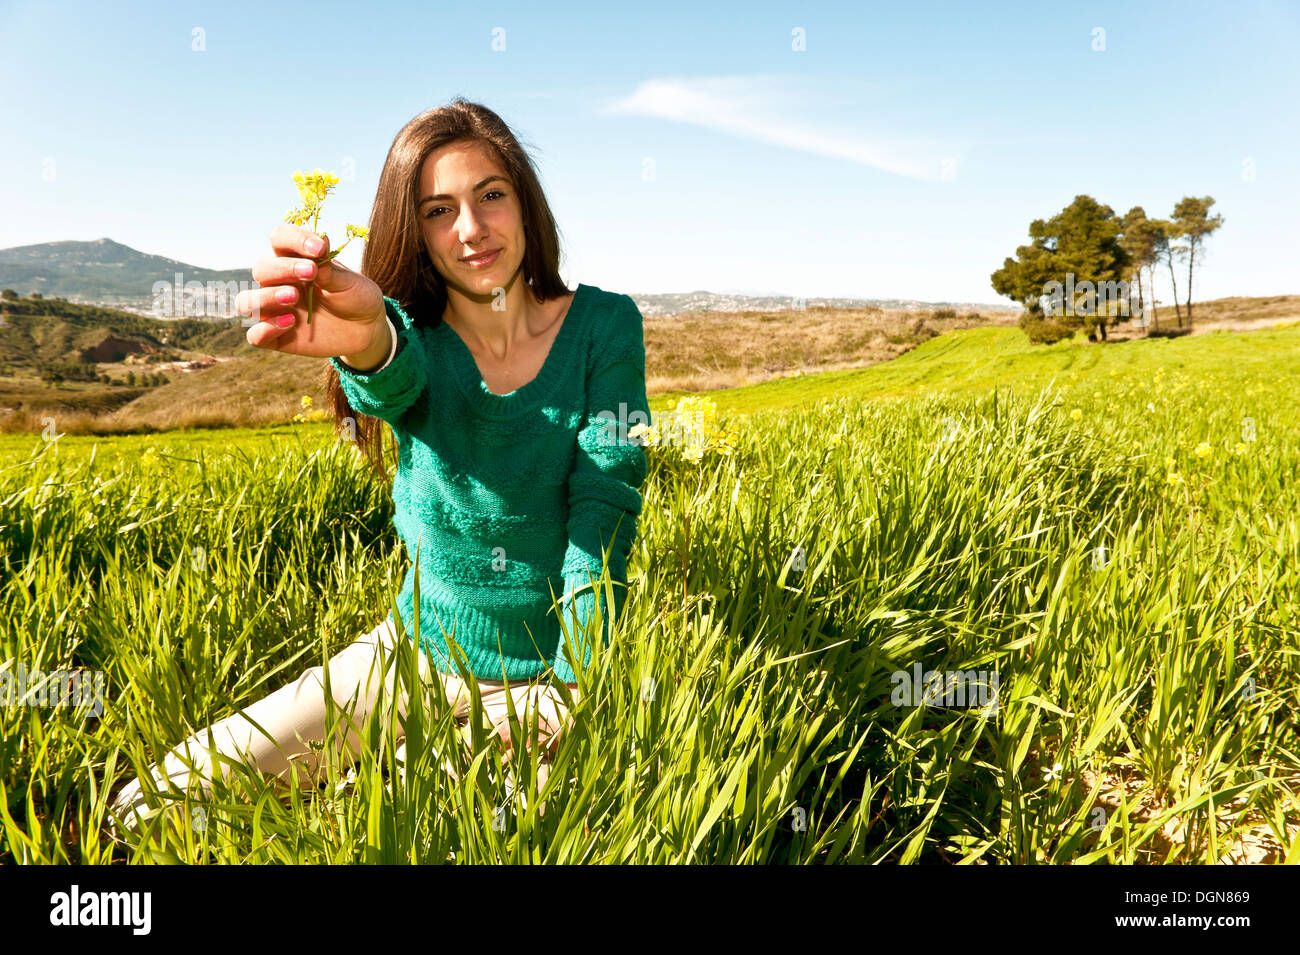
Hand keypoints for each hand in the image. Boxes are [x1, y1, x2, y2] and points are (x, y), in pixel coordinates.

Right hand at [238, 225, 385, 361]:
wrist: (367, 329)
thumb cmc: (356, 298)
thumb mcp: (350, 283)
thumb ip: (330, 270)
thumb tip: (319, 244)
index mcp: (296, 260)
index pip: (279, 239)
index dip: (293, 239)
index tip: (319, 248)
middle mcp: (279, 282)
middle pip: (261, 269)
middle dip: (283, 269)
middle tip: (310, 273)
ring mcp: (276, 310)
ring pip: (246, 301)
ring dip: (265, 297)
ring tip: (294, 296)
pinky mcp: (277, 336)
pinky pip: (255, 335)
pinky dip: (265, 329)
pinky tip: (290, 323)